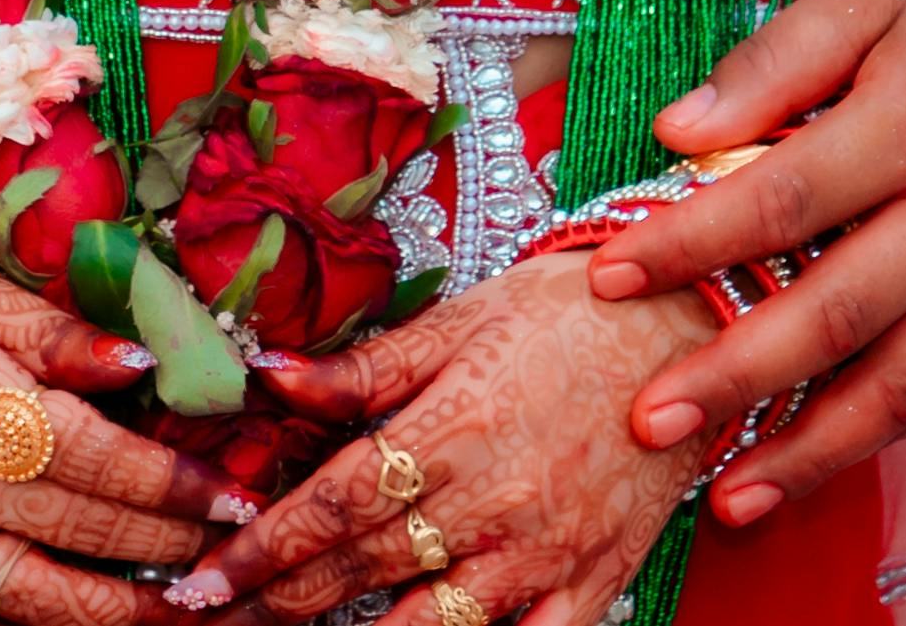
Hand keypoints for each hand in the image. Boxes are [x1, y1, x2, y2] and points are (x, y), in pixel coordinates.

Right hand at [0, 239, 234, 624]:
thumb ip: (63, 336)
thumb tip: (147, 361)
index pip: (107, 461)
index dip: (180, 485)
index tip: (236, 495)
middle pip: (87, 534)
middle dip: (171, 547)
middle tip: (230, 549)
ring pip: (33, 600)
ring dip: (114, 613)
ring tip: (175, 610)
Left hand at [177, 255, 715, 621]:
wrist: (699, 327)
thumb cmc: (576, 310)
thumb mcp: (465, 316)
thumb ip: (368, 366)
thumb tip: (274, 377)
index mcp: (454, 427)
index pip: (334, 503)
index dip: (262, 546)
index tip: (205, 573)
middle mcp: (495, 499)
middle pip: (363, 568)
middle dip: (280, 601)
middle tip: (212, 618)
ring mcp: (546, 551)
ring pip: (431, 625)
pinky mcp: (594, 582)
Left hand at [584, 0, 905, 526]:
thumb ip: (776, 60)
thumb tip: (675, 132)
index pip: (778, 202)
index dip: (686, 247)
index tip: (606, 278)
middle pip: (837, 315)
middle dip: (735, 377)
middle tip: (650, 423)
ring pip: (905, 382)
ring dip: (814, 449)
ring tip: (735, 496)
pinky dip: (892, 427)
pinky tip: (828, 453)